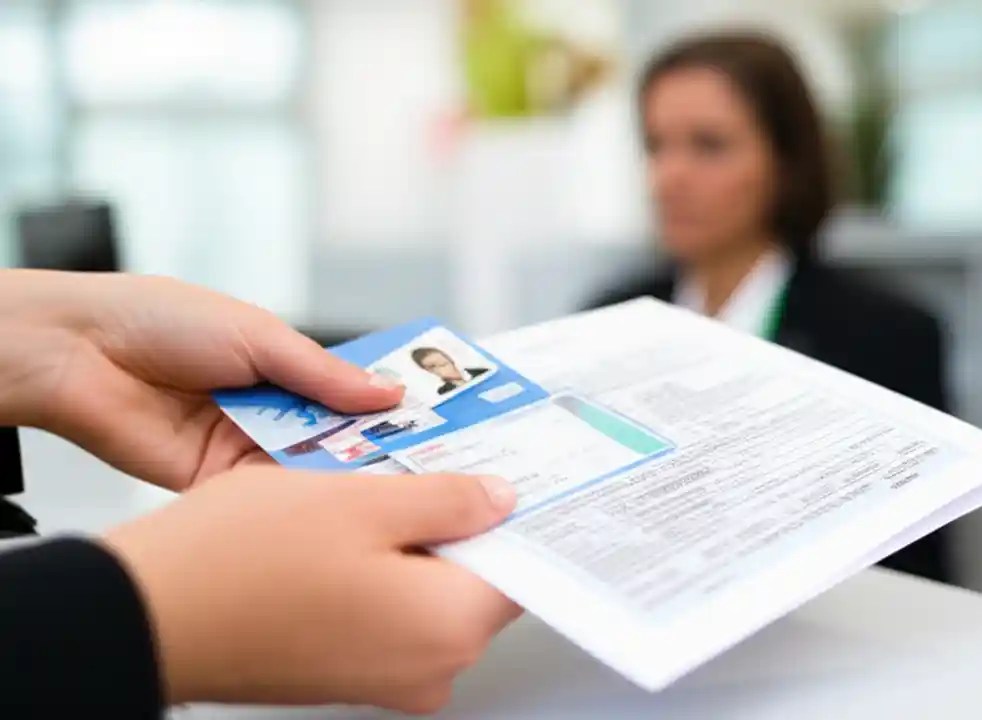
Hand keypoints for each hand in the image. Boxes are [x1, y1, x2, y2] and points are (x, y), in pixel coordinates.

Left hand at [0, 271, 402, 490]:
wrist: (79, 354)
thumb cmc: (160, 320)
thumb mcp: (261, 335)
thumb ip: (326, 375)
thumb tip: (391, 394)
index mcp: (284, 365)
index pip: (351, 389)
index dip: (393, 402)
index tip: (443, 415)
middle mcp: (271, 408)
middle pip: (338, 433)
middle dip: (380, 443)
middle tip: (434, 457)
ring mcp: (247, 446)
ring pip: (311, 465)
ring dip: (346, 470)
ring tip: (400, 477)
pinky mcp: (220, 482)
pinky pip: (272, 492)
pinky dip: (303, 495)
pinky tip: (342, 498)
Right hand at [103, 466, 521, 712]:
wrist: (145, 616)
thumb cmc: (241, 562)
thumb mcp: (361, 500)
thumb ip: (447, 500)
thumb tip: (498, 499)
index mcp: (447, 627)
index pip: (521, 567)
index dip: (517, 514)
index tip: (513, 472)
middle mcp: (427, 667)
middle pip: (475, 578)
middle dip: (459, 517)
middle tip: (438, 459)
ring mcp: (385, 677)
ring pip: (427, 590)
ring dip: (412, 536)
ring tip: (379, 484)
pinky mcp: (345, 672)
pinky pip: (387, 610)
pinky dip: (379, 566)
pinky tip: (346, 523)